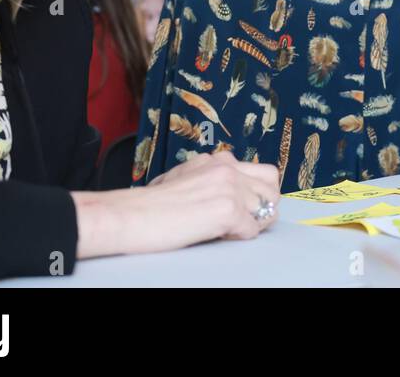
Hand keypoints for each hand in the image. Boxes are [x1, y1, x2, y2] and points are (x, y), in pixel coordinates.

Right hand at [74, 151, 281, 258]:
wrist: (127, 216)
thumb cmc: (147, 206)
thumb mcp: (182, 179)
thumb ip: (208, 180)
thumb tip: (226, 196)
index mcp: (216, 160)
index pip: (262, 172)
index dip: (255, 194)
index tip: (242, 209)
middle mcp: (226, 167)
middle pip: (272, 186)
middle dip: (264, 207)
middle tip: (245, 223)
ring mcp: (229, 187)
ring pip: (267, 208)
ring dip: (253, 224)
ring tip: (228, 231)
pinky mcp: (227, 209)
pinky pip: (252, 229)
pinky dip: (239, 238)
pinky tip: (217, 236)